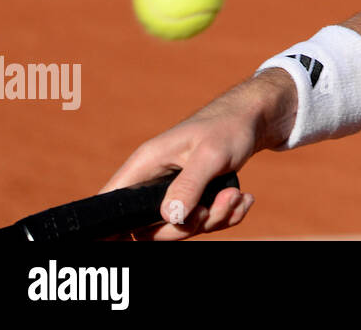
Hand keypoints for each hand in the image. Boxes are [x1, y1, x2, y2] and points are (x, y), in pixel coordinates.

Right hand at [100, 69, 295, 239]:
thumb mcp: (210, 154)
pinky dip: (226, 217)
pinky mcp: (194, 200)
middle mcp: (153, 183)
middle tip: (217, 204)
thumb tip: (171, 217)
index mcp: (144, 166)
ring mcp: (173, 194)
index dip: (109, 226)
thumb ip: (189, 184)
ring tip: (236, 195)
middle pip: (150, 229)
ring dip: (214, 218)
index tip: (121, 238)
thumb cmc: (226, 128)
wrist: (251, 121)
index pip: (110, 202)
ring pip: (181, 228)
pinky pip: (203, 223)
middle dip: (188, 226)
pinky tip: (243, 199)